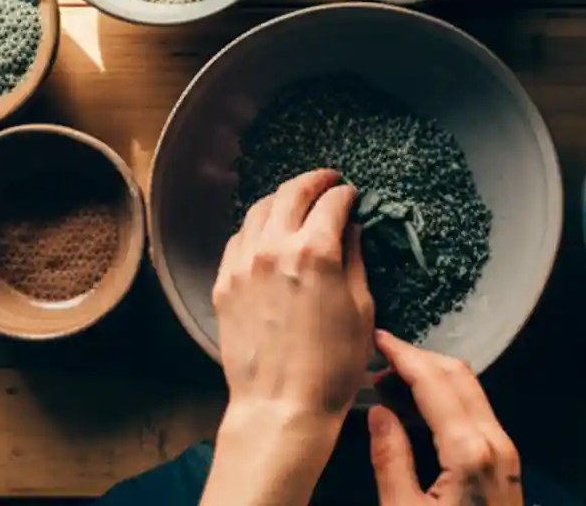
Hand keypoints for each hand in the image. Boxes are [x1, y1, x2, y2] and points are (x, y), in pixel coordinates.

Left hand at [201, 169, 374, 505]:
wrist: (281, 405)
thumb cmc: (333, 366)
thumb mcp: (361, 309)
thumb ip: (354, 260)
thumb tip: (350, 229)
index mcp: (315, 251)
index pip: (332, 202)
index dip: (346, 194)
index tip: (352, 195)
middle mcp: (274, 248)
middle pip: (291, 193)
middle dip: (313, 181)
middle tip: (327, 180)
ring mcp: (243, 264)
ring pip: (259, 210)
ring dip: (282, 200)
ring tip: (296, 203)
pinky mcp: (224, 284)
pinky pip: (239, 240)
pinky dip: (257, 228)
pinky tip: (268, 235)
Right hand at [368, 330, 521, 505]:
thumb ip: (390, 460)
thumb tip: (378, 411)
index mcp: (469, 451)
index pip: (433, 382)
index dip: (403, 355)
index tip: (377, 338)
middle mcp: (495, 441)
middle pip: (458, 375)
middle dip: (418, 359)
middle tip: (379, 360)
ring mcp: (505, 452)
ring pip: (470, 391)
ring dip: (432, 377)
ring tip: (391, 384)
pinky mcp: (505, 464)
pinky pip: (476, 414)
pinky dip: (446, 399)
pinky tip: (418, 410)